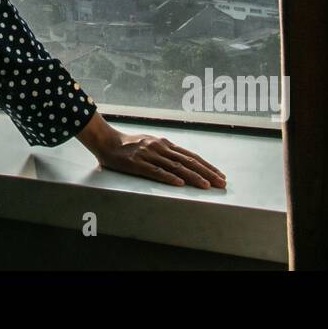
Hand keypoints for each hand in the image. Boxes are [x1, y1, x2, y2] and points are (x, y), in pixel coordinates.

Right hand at [77, 114, 225, 188]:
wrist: (106, 141)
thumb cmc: (129, 146)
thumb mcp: (151, 144)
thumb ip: (166, 152)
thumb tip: (183, 164)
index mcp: (165, 144)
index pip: (191, 156)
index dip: (207, 166)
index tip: (220, 175)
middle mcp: (160, 147)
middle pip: (188, 161)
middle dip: (207, 173)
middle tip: (221, 183)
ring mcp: (149, 155)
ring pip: (176, 167)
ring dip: (193, 177)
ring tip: (206, 186)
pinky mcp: (138, 163)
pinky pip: (156, 171)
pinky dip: (169, 178)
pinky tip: (179, 184)